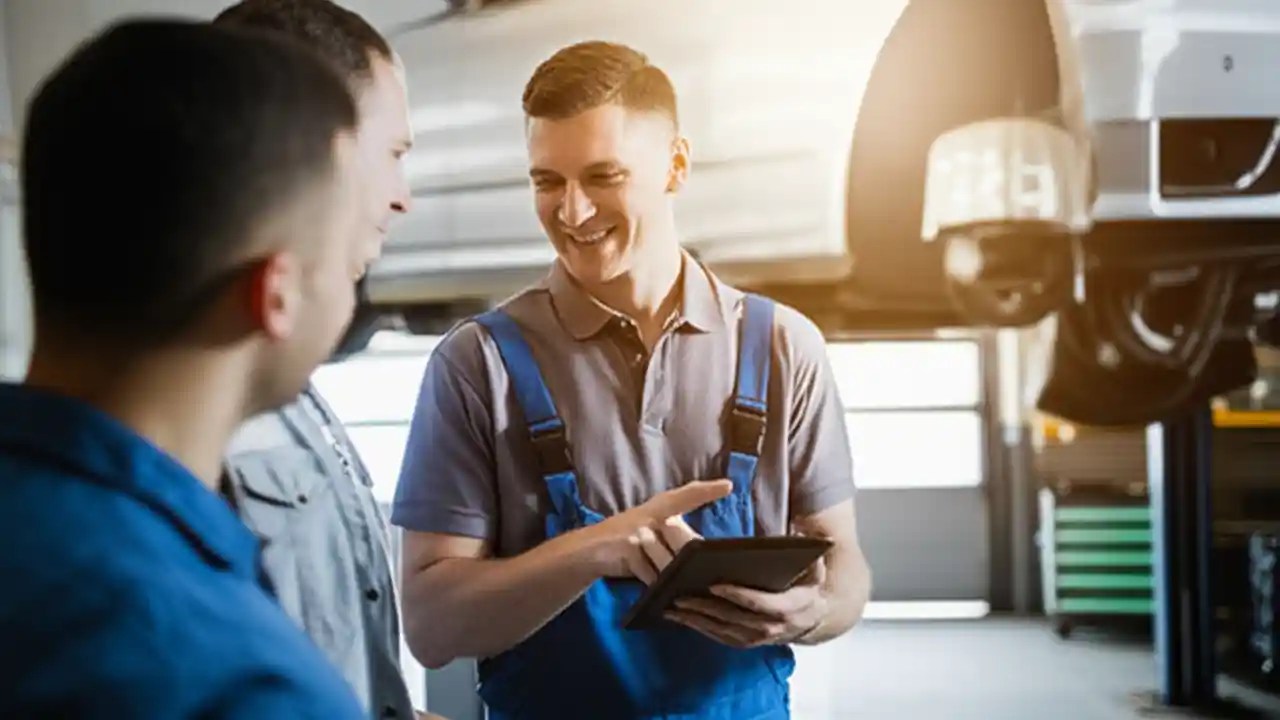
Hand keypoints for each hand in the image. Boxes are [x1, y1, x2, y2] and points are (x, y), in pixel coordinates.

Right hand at [586, 480, 731, 583]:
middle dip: (689, 563)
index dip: (708, 490)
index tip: (728, 486)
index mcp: (663, 506)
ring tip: (665, 581)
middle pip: (685, 543)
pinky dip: (653, 583)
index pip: (688, 495)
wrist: (589, 549)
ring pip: (669, 563)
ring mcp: (639, 530)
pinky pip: (651, 574)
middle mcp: (652, 513)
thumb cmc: (630, 541)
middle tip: (695, 573)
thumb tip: (706, 556)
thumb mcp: (654, 533)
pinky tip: (649, 585)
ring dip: (669, 577)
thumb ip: (677, 539)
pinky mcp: (628, 547)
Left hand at [666, 555, 827, 647]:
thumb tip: (800, 526)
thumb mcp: (816, 567)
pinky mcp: (743, 642)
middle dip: (706, 607)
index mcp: (788, 607)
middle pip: (733, 618)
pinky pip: (718, 636)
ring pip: (722, 629)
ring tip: (672, 604)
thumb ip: (810, 548)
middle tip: (681, 593)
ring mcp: (755, 638)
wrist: (810, 618)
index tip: (715, 584)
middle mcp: (770, 628)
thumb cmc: (807, 586)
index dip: (737, 595)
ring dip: (696, 619)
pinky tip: (678, 616)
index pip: (759, 603)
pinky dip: (697, 627)